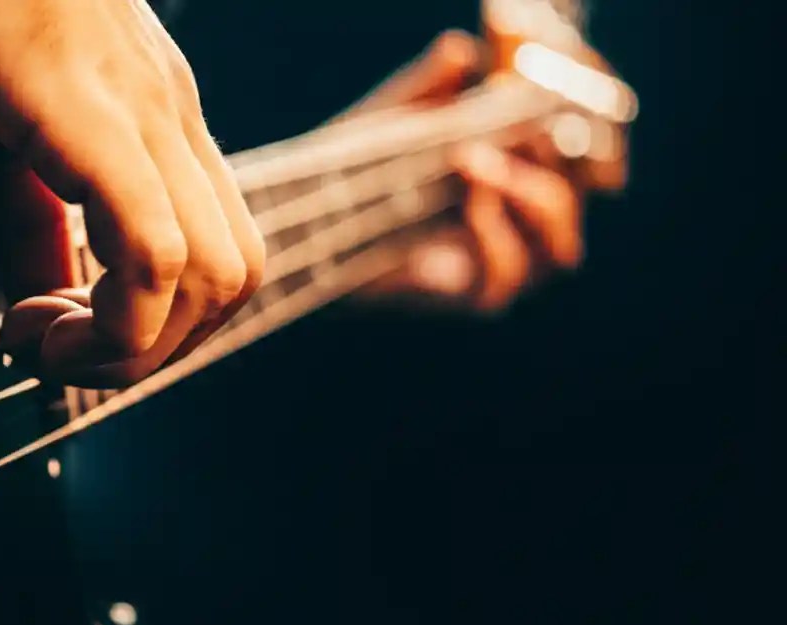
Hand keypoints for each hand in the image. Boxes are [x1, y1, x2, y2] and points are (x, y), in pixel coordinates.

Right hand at [0, 0, 264, 387]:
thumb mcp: (0, 126)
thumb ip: (26, 216)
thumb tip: (35, 295)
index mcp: (156, 118)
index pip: (218, 250)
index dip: (160, 325)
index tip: (68, 334)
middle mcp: (171, 118)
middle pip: (239, 276)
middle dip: (159, 350)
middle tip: (64, 351)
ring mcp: (145, 113)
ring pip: (219, 280)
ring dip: (134, 348)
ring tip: (44, 339)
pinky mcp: (95, 116)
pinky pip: (157, 255)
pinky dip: (114, 323)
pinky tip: (39, 322)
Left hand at [343, 31, 622, 311]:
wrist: (315, 217)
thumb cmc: (363, 159)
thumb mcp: (398, 112)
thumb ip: (431, 84)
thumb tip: (461, 50)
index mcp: (531, 162)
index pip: (590, 140)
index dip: (588, 110)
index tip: (557, 74)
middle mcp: (531, 214)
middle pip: (587, 188)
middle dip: (559, 150)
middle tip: (515, 117)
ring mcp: (511, 257)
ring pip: (561, 237)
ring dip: (529, 192)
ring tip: (472, 158)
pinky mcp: (474, 293)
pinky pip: (507, 274)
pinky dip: (494, 236)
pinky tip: (470, 202)